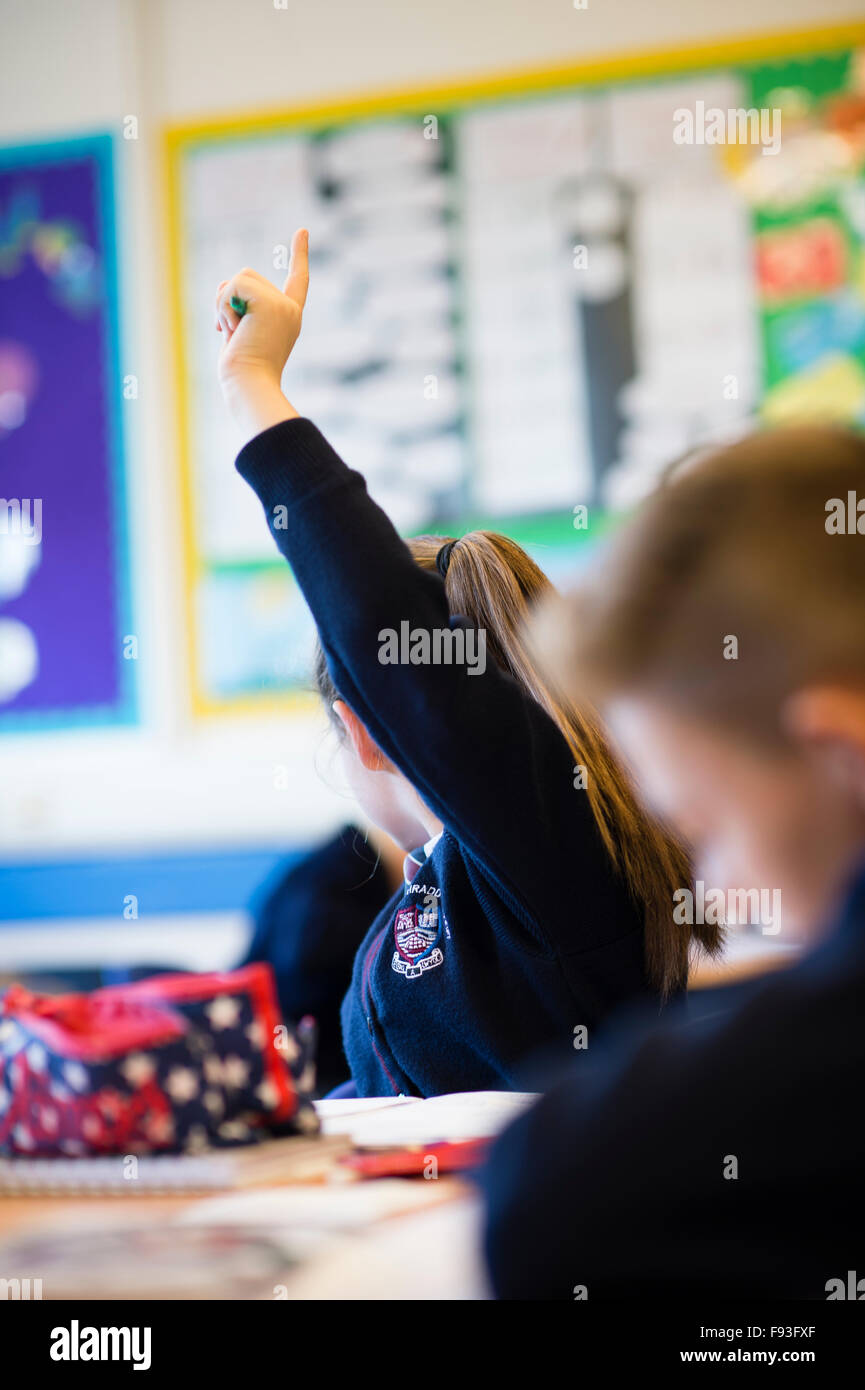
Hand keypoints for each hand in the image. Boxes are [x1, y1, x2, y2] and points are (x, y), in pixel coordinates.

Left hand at [215, 229, 308, 440]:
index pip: (296, 280)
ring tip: (228, 330)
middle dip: (227, 298)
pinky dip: (223, 305)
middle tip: (226, 330)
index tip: (301, 232)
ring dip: (223, 303)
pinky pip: (234, 286)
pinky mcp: (270, 304)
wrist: (249, 386)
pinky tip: (230, 328)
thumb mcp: (238, 334)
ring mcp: (282, 305)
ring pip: (240, 277)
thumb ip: (237, 309)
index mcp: (288, 318)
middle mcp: (289, 309)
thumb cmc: (241, 373)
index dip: (299, 255)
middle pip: (248, 277)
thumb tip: (223, 288)